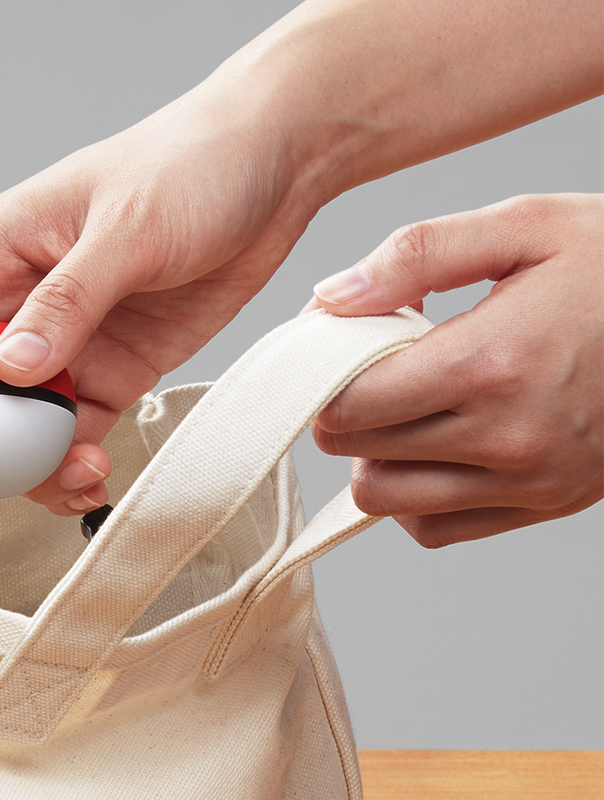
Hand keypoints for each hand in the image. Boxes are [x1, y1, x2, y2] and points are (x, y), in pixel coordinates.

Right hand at [0, 83, 319, 541]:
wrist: (272, 168)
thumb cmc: (188, 165)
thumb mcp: (127, 227)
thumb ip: (67, 300)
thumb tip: (9, 371)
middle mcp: (9, 304)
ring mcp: (57, 344)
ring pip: (6, 432)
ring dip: (21, 475)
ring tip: (76, 479)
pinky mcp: (106, 371)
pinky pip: (67, 437)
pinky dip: (70, 467)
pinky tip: (96, 475)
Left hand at [309, 194, 603, 546]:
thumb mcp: (522, 226)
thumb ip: (416, 255)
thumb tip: (330, 298)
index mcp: (494, 363)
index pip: (350, 405)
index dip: (325, 377)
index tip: (340, 348)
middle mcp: (511, 437)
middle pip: (358, 453)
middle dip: (345, 410)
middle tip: (372, 370)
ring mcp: (532, 481)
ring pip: (385, 500)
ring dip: (373, 457)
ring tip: (403, 407)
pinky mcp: (548, 504)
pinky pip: (434, 529)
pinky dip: (414, 496)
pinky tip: (433, 444)